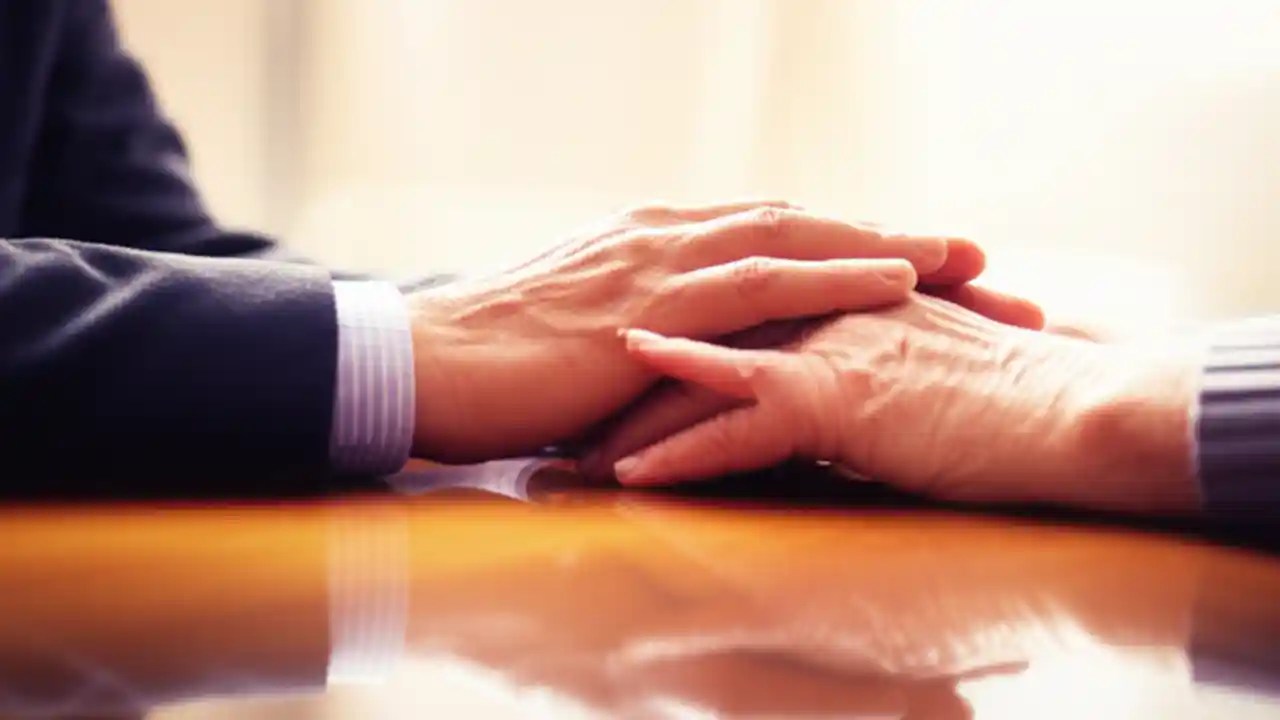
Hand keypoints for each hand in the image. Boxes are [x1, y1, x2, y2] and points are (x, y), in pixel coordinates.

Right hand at [407, 202, 988, 461]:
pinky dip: (834, 277)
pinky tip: (896, 282)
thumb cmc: (498, 367)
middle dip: (896, 243)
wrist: (424, 366)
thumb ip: (648, 339)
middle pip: (805, 228)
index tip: (923, 269)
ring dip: (888, 249)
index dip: (850, 250)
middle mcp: (668, 238)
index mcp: (656, 244)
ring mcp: (661, 264)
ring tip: (968, 261)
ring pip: (797, 241)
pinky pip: (760, 285)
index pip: (773, 238)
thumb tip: (690, 368)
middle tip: (981, 262)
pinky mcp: (651, 306)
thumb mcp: (587, 341)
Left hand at [604, 293, 1200, 513]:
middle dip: (624, 389)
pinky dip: (681, 453)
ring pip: (698, 383)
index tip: (606, 387)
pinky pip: (738, 427)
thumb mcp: (916, 361)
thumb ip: (861, 358)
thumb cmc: (1004, 397)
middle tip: (565, 419)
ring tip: (571, 458)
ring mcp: (820, 347)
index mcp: (827, 297)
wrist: (1071, 408)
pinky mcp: (836, 395)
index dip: (662, 355)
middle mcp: (813, 310)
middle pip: (692, 343)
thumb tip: (822, 394)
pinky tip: (630, 477)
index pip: (722, 320)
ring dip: (631, 423)